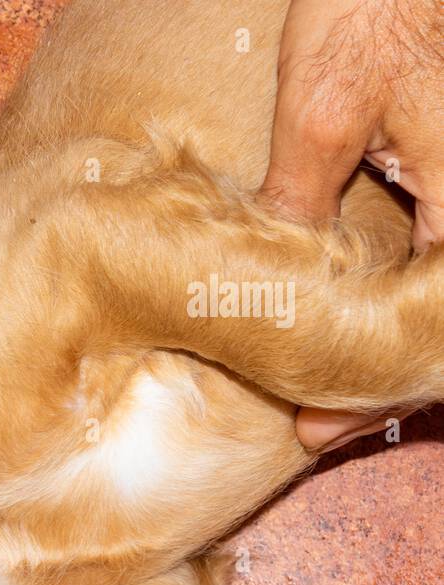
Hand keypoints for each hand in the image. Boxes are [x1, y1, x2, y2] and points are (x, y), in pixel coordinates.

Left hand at [259, 0, 443, 450]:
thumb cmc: (376, 9)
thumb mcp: (324, 110)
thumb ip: (303, 200)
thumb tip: (270, 278)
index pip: (429, 329)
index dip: (373, 384)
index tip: (318, 423)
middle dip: (388, 386)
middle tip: (320, 429)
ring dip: (403, 357)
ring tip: (338, 405)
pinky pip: (443, 273)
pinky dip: (411, 311)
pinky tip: (371, 334)